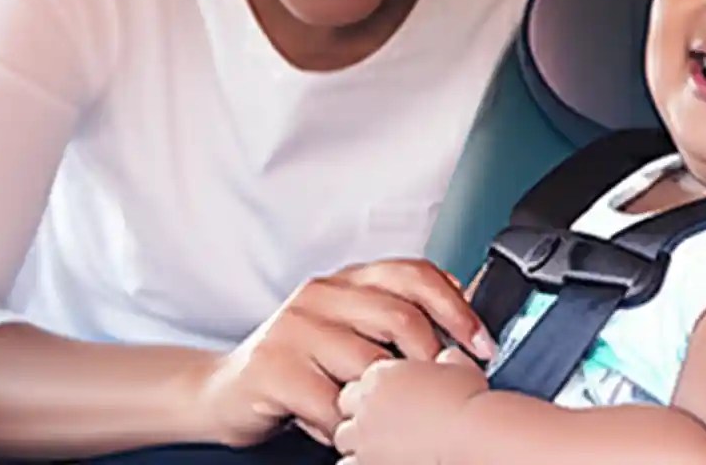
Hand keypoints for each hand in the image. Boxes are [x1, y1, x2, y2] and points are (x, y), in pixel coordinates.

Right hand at [186, 259, 495, 447]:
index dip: (456, 307)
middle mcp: (320, 296)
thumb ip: (395, 321)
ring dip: (386, 402)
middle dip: (433, 358)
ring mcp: (295, 329)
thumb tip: (465, 324)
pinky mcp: (275, 369)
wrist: (223, 393)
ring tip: (384, 420)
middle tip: (445, 391)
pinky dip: (345, 428)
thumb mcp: (349, 332)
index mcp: (345, 281)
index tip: (481, 344)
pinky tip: (342, 432)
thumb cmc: (298, 366)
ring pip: (370, 365)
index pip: (413, 273)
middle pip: (400, 316)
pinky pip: (333, 405)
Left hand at [334, 348, 488, 464]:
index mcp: (382, 376)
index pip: (362, 379)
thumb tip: (448, 357)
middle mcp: (367, 406)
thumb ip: (445, 360)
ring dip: (358, 439)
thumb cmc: (469, 405)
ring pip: (344, 437)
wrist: (472, 436)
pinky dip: (361, 462)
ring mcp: (364, 439)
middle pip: (345, 405)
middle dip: (361, 411)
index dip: (376, 389)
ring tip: (380, 442)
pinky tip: (381, 458)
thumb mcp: (460, 368)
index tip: (389, 396)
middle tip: (381, 418)